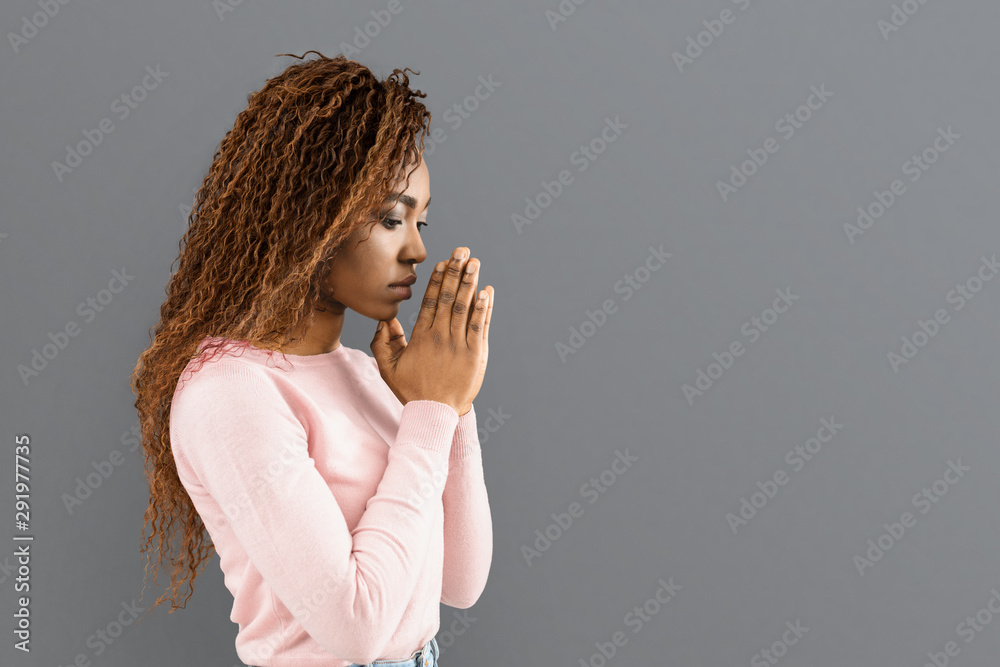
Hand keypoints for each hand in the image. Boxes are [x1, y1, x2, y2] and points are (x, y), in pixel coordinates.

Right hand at [370, 247, 492, 415]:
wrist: (435, 414)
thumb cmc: (412, 390)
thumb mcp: (388, 368)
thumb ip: (382, 342)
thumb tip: (385, 319)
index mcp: (421, 337)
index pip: (430, 301)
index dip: (437, 280)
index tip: (442, 262)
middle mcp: (441, 337)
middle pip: (448, 298)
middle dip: (455, 272)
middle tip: (462, 251)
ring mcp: (459, 345)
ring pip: (465, 307)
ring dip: (470, 283)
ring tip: (474, 263)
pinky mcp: (475, 354)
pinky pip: (480, 326)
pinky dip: (484, 308)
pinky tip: (487, 291)